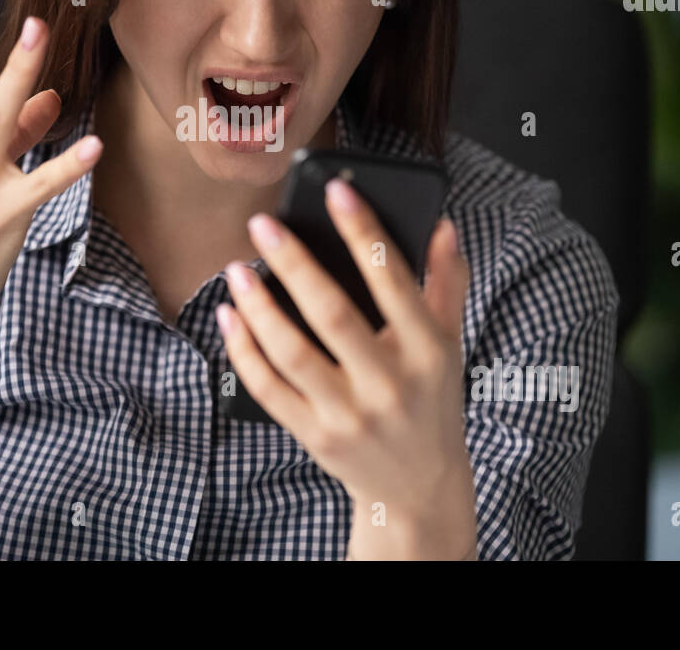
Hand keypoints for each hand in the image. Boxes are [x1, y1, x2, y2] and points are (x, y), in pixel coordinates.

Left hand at [217, 176, 477, 558]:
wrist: (418, 488)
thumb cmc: (431, 400)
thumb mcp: (450, 344)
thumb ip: (446, 282)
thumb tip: (441, 224)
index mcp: (428, 351)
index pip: (394, 281)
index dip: (364, 232)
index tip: (336, 191)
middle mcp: (389, 384)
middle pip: (333, 315)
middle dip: (295, 264)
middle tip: (262, 224)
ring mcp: (349, 415)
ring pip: (292, 354)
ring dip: (259, 308)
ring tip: (237, 269)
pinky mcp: (314, 436)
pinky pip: (268, 390)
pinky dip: (243, 351)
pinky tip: (229, 316)